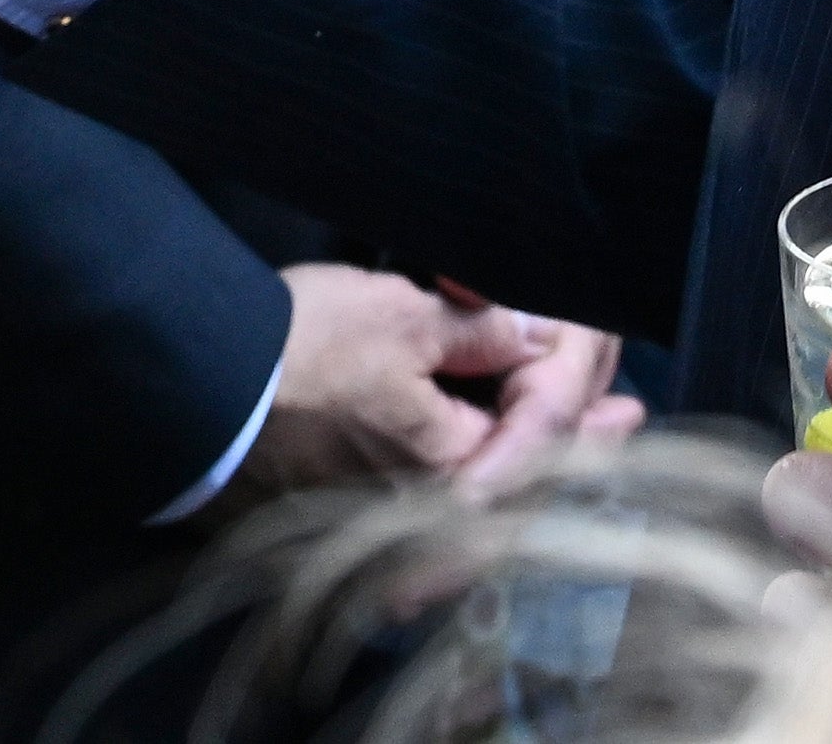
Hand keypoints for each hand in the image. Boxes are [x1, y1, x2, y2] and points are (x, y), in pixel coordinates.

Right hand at [232, 265, 625, 497]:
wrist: (201, 386)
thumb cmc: (302, 349)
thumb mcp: (402, 318)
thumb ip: (481, 330)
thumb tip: (541, 332)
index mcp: (448, 466)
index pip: (540, 442)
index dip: (587, 414)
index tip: (630, 406)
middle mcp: (420, 507)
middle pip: (514, 481)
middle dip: (568, 446)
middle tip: (616, 423)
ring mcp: (379, 514)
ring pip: (472, 490)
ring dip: (520, 454)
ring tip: (561, 432)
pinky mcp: (341, 506)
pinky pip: (426, 495)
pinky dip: (463, 465)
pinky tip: (472, 445)